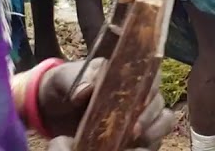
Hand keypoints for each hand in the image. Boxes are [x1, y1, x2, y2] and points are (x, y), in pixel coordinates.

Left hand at [37, 61, 175, 149]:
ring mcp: (137, 115)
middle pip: (158, 101)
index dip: (151, 86)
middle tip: (135, 130)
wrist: (52, 109)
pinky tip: (133, 149)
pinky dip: (147, 146)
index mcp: (126, 72)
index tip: (141, 100)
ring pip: (162, 122)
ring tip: (137, 141)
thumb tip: (85, 91)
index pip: (151, 74)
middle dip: (151, 116)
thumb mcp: (64, 79)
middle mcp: (138, 93)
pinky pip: (151, 141)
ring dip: (155, 131)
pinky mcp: (133, 136)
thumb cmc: (63, 85)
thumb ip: (75, 81)